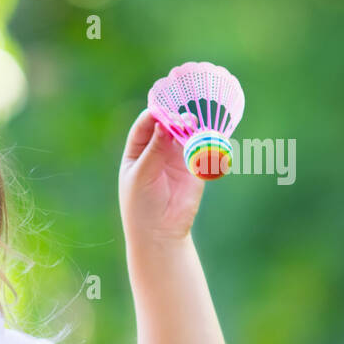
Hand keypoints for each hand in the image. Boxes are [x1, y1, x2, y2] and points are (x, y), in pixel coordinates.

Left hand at [118, 109, 204, 243]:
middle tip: (179, 119)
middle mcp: (157, 150)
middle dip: (172, 119)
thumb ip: (154, 149)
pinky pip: (201, 148)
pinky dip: (204, 139)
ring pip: (185, 134)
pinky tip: (206, 134)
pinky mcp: (194, 167)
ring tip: (190, 125)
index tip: (159, 111)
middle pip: (166, 126)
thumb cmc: (142, 204)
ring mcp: (176, 157)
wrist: (161, 231)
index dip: (152, 115)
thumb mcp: (142, 174)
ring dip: (188, 127)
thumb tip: (164, 123)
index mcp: (137, 151)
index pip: (144, 126)